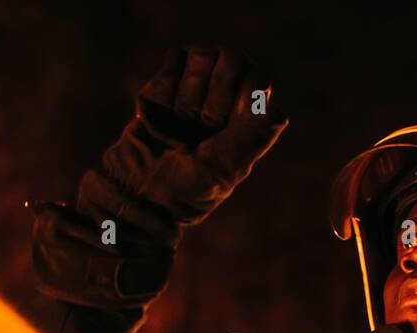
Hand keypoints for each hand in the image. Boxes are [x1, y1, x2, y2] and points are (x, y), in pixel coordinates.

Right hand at [94, 47, 288, 225]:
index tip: (222, 126)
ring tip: (177, 123)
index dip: (241, 95)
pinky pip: (175, 59)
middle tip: (198, 128)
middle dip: (212, 96)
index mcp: (249, 120)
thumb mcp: (223, 170)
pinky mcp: (166, 82)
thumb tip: (280, 114)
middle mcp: (228, 100)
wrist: (135, 192)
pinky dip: (166, 86)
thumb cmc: (186, 190)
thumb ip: (251, 138)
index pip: (258, 77)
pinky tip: (160, 113)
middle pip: (231, 60)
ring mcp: (197, 88)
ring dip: (186, 95)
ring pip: (202, 56)